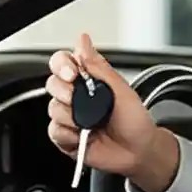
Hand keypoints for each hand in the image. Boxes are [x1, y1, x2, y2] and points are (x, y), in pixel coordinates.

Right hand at [46, 33, 178, 191]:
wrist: (139, 152)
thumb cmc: (135, 121)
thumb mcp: (121, 89)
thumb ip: (98, 65)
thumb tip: (83, 40)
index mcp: (88, 80)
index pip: (62, 63)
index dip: (62, 65)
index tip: (72, 74)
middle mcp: (76, 97)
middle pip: (52, 84)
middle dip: (65, 92)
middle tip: (83, 102)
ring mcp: (70, 117)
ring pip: (53, 109)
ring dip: (71, 117)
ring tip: (91, 123)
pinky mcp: (66, 137)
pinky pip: (54, 131)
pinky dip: (68, 134)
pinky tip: (84, 136)